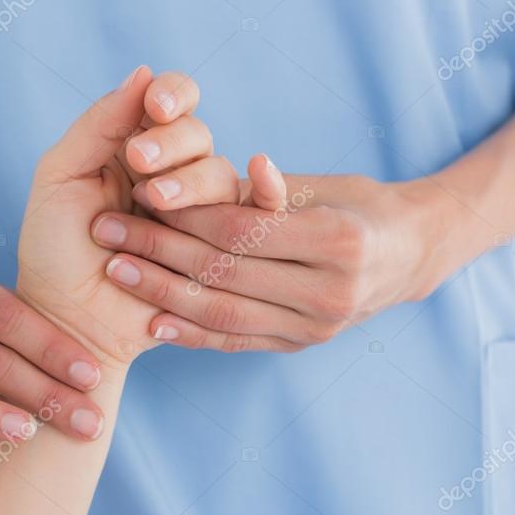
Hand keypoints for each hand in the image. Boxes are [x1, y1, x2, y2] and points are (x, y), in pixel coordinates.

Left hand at [17, 66, 242, 365]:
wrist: (68, 318)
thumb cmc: (54, 249)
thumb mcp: (60, 177)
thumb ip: (99, 124)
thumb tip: (145, 71)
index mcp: (134, 145)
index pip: (172, 100)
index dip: (173, 94)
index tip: (155, 105)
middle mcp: (172, 172)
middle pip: (200, 135)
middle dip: (173, 144)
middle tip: (138, 166)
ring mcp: (198, 210)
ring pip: (222, 176)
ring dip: (190, 184)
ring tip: (151, 203)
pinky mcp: (221, 248)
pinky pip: (256, 217)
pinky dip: (263, 195)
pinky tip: (259, 176)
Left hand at [90, 161, 449, 351]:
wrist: (408, 256)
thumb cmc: (359, 206)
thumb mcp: (325, 186)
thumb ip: (273, 190)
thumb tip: (238, 169)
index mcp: (337, 241)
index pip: (241, 229)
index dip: (184, 212)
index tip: (136, 193)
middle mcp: (329, 293)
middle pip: (225, 272)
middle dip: (159, 249)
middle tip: (107, 230)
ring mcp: (316, 328)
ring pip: (224, 313)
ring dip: (163, 293)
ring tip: (118, 270)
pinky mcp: (301, 345)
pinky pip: (238, 341)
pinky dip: (193, 333)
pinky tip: (154, 320)